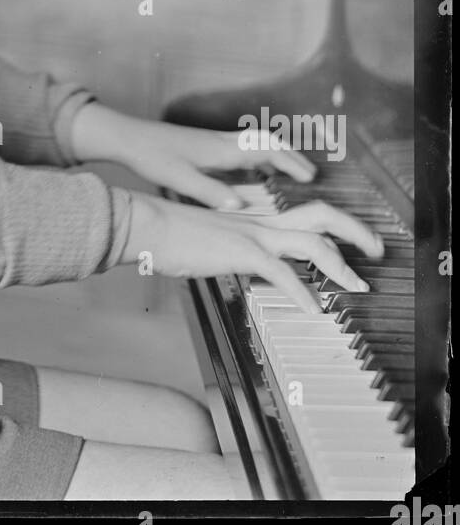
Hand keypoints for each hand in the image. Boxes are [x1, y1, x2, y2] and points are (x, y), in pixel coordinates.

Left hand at [68, 103, 316, 210]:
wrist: (129, 138)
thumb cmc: (152, 157)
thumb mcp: (180, 180)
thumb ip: (210, 193)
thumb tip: (240, 207)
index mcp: (221, 150)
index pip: (267, 151)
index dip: (291, 164)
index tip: (311, 178)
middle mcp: (223, 142)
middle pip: (268, 142)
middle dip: (292, 156)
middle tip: (311, 175)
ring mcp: (216, 143)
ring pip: (256, 144)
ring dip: (277, 156)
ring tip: (292, 177)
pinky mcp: (207, 147)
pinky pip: (243, 149)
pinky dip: (259, 160)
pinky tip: (257, 177)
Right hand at [118, 193, 383, 314]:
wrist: (146, 225)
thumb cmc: (170, 235)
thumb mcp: (211, 241)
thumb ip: (235, 249)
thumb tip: (251, 267)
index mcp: (254, 217)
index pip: (306, 214)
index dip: (335, 226)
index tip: (353, 244)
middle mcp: (260, 220)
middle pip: (322, 214)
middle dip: (356, 232)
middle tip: (378, 251)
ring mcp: (253, 233)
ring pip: (313, 242)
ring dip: (342, 266)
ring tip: (358, 286)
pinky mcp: (240, 251)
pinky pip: (282, 272)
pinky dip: (302, 293)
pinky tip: (313, 309)